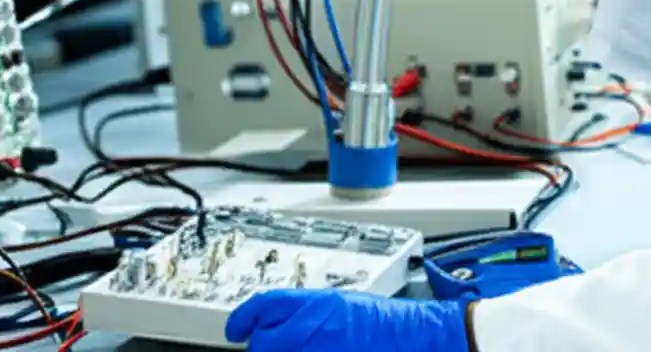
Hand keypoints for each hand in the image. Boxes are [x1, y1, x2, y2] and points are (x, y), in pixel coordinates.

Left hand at [225, 289, 470, 351]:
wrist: (416, 335)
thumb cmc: (385, 322)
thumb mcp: (341, 306)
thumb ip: (306, 315)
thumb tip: (274, 326)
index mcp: (318, 303)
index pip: (264, 306)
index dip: (242, 318)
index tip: (234, 329)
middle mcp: (317, 326)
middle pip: (263, 342)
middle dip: (261, 347)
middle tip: (266, 348)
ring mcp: (322, 349)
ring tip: (292, 350)